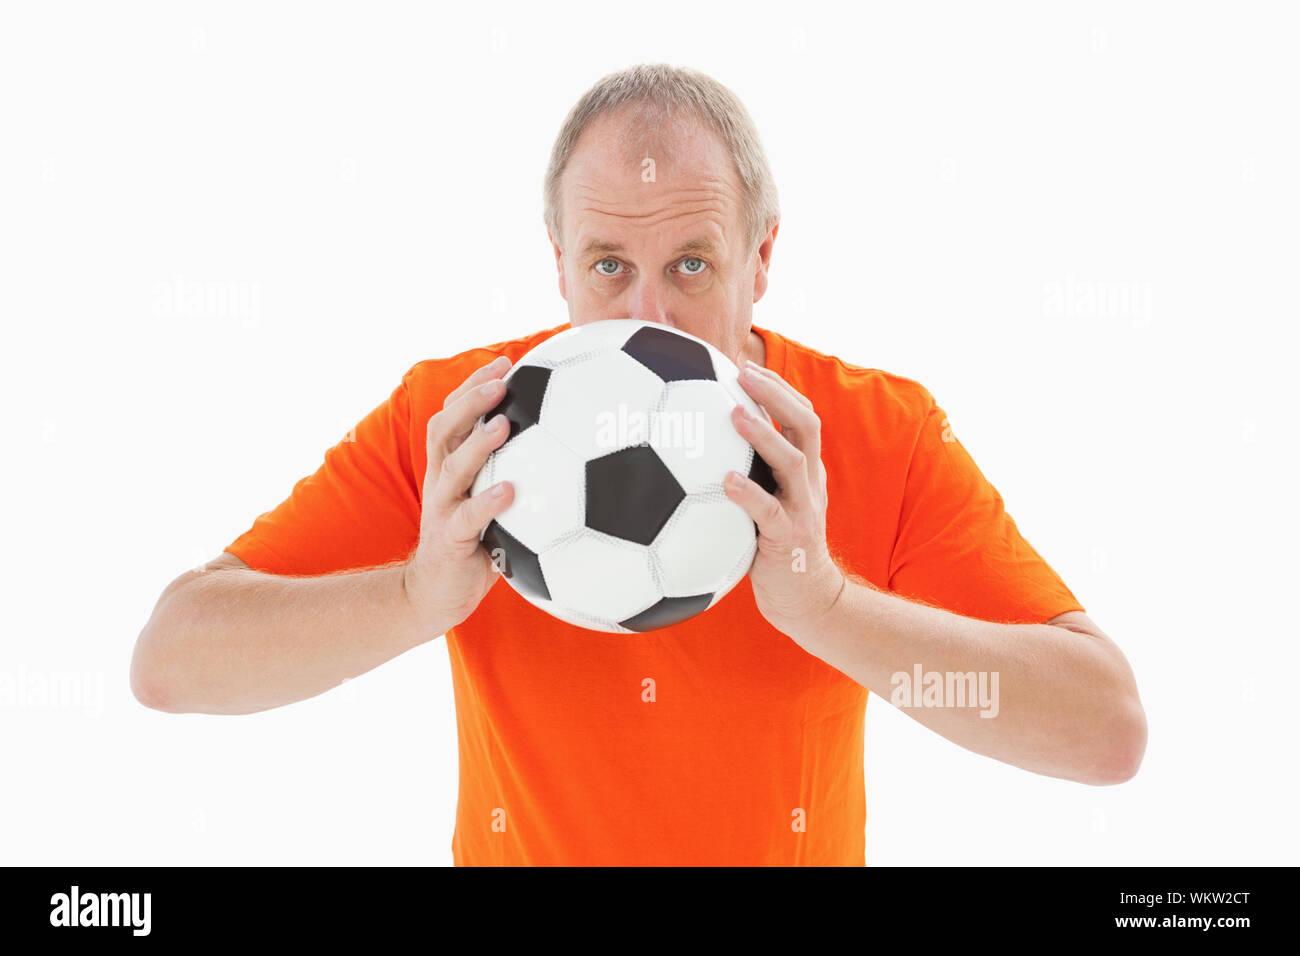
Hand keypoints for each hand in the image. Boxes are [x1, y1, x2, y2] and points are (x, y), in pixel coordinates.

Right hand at [403, 355, 515, 635]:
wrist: (436, 594)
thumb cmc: (476, 544)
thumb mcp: (492, 504)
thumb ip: (516, 476)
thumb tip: (570, 453)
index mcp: (450, 467)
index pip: (453, 415)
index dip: (472, 386)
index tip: (504, 362)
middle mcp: (442, 481)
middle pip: (446, 428)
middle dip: (470, 399)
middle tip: (502, 380)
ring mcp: (442, 509)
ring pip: (452, 467)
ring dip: (477, 443)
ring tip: (502, 424)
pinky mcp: (450, 540)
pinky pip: (468, 518)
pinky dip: (487, 502)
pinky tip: (510, 491)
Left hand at [724, 360, 845, 638]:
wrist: (807, 600)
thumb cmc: (775, 548)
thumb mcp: (768, 503)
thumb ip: (750, 474)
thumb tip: (704, 448)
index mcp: (805, 469)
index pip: (802, 415)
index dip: (779, 386)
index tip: (746, 364)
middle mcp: (809, 482)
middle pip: (806, 424)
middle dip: (777, 393)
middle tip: (742, 372)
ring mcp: (803, 508)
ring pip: (792, 461)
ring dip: (763, 434)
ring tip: (734, 414)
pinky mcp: (789, 538)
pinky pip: (769, 511)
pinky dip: (748, 493)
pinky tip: (725, 481)